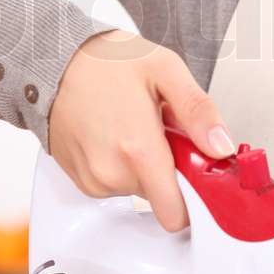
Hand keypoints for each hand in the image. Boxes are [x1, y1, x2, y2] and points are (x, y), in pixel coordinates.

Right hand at [48, 31, 235, 233]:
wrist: (52, 60)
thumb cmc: (105, 61)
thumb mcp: (165, 69)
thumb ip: (198, 111)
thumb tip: (221, 147)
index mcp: (137, 149)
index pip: (175, 213)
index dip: (193, 197)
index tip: (197, 173)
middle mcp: (111, 172)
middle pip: (160, 196)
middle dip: (168, 168)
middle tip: (160, 131)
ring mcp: (92, 179)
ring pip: (137, 190)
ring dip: (142, 166)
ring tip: (132, 126)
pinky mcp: (80, 180)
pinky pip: (114, 185)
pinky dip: (120, 165)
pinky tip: (113, 134)